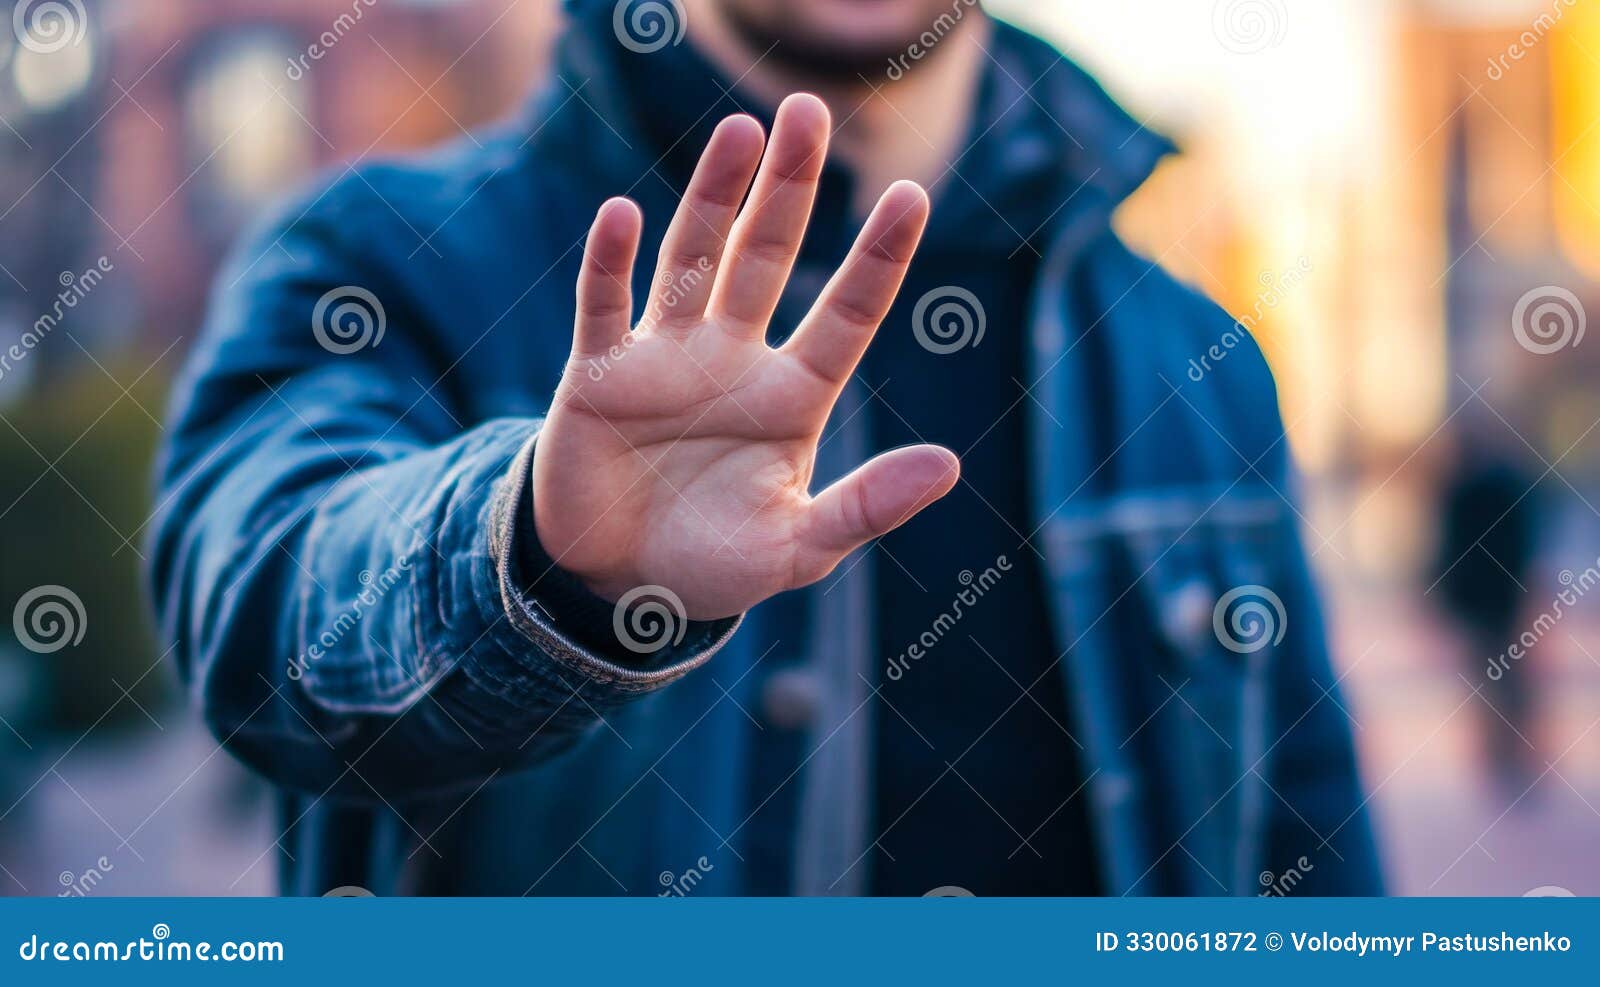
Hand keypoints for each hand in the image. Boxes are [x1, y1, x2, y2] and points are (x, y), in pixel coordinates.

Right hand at [532, 93, 958, 620]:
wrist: (620, 587)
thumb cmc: (717, 565)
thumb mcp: (799, 547)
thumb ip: (866, 508)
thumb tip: (950, 465)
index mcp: (792, 397)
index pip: (845, 315)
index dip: (878, 259)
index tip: (913, 195)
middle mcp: (733, 360)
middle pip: (768, 256)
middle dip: (788, 188)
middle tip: (808, 111)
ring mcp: (665, 358)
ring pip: (693, 260)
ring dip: (713, 198)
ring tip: (739, 132)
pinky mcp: (600, 374)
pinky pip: (605, 307)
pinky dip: (610, 264)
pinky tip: (622, 213)